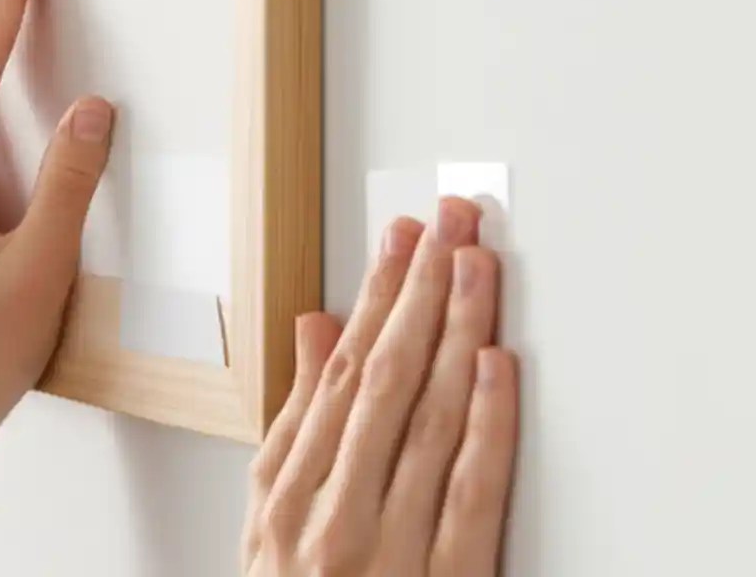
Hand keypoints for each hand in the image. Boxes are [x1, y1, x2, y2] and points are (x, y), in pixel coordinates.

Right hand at [242, 198, 518, 575]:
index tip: (400, 241)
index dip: (374, 298)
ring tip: (476, 265)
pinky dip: (487, 423)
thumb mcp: (270, 516)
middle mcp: (326, 510)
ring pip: (425, 418)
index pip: (336, 372)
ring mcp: (382, 546)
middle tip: (448, 225)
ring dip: (455, 333)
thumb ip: (297, 419)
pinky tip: (499, 366)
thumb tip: (318, 329)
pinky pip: (467, 492)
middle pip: (381, 379)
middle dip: (417, 290)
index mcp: (282, 491)